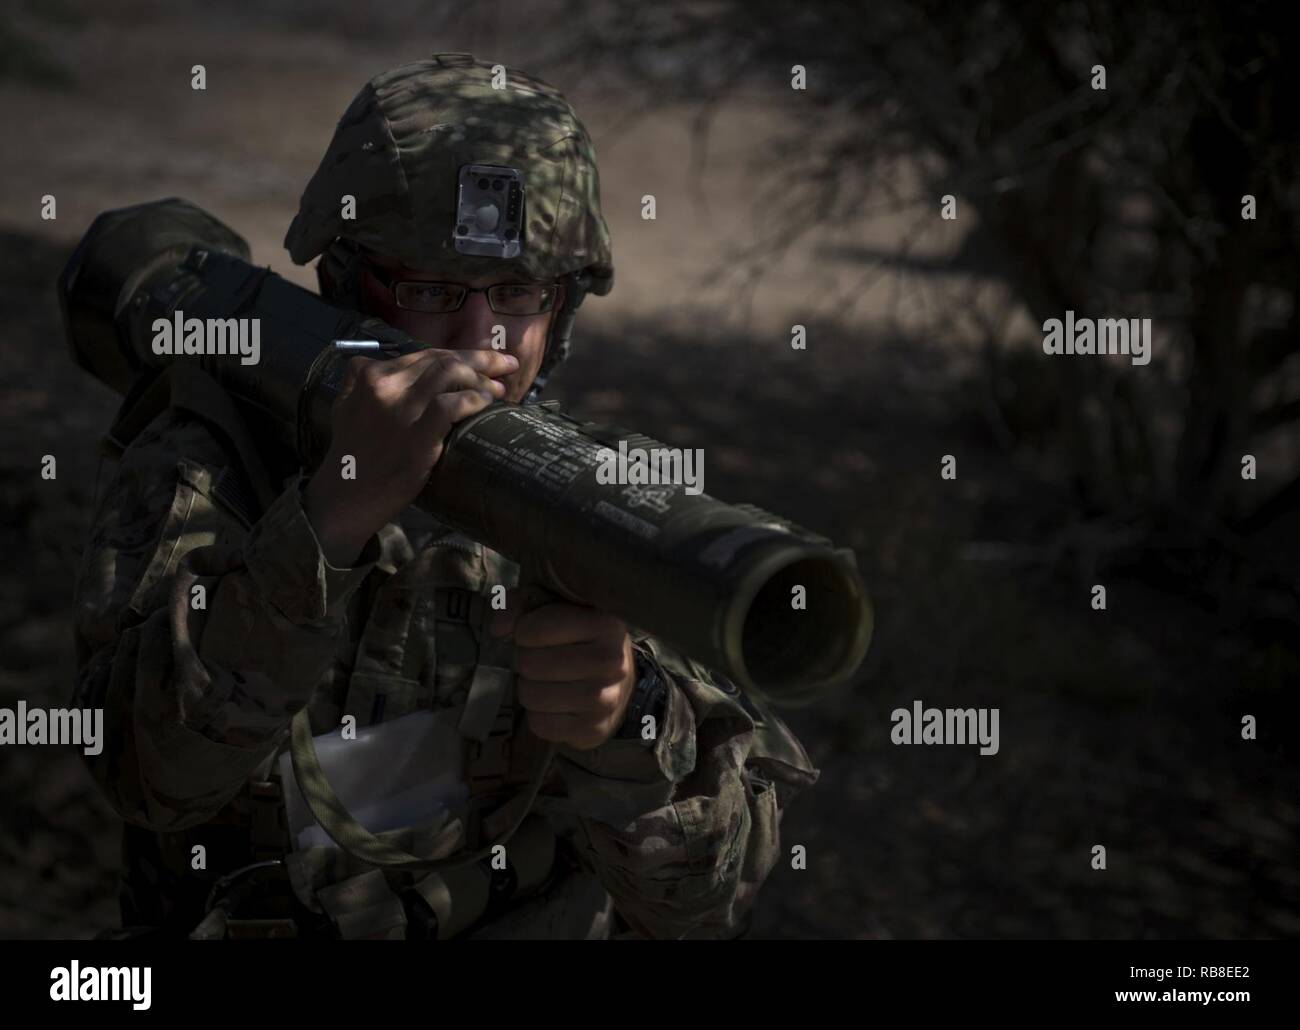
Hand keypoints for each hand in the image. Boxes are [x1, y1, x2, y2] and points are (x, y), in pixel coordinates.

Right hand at [303, 347, 517, 564]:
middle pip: (443, 360)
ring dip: (482, 378)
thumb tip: (384, 363)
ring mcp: (402, 410)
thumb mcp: (344, 405)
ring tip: (500, 388)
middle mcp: (385, 385)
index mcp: (369, 374)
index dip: (458, 355)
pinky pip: (453, 405)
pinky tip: (487, 402)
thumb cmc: (350, 454)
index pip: (425, 354)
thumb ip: (361, 379)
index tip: (480, 360)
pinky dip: (476, 399)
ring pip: (451, 374)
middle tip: (505, 365)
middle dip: (480, 359)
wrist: (345, 496)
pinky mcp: (418, 436)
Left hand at [488, 586, 636, 750]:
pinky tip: (554, 704)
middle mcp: (612, 661)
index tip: (532, 633)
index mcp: (605, 623)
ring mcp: (606, 698)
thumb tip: (499, 629)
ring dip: (529, 688)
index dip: (524, 631)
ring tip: (545, 681)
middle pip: (531, 664)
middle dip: (526, 660)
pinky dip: (538, 715)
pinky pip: (540, 725)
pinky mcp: (595, 729)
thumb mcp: (555, 608)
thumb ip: (521, 605)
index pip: (538, 629)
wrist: (620, 681)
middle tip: (540, 659)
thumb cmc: (580, 637)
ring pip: (532, 696)